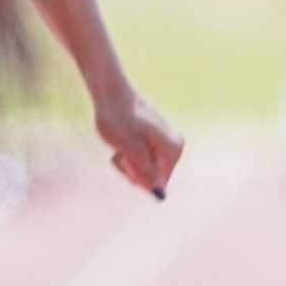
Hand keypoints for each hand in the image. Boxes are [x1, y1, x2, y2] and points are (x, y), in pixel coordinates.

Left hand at [94, 80, 184, 199]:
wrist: (110, 91)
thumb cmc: (118, 117)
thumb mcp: (130, 149)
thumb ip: (147, 173)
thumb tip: (161, 195)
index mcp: (173, 149)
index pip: (159, 183)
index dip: (139, 178)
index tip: (126, 163)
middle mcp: (175, 146)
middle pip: (153, 176)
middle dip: (132, 170)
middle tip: (120, 153)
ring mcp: (165, 141)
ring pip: (144, 167)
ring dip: (127, 162)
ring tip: (119, 145)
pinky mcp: (155, 138)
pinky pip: (142, 157)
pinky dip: (128, 153)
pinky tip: (121, 140)